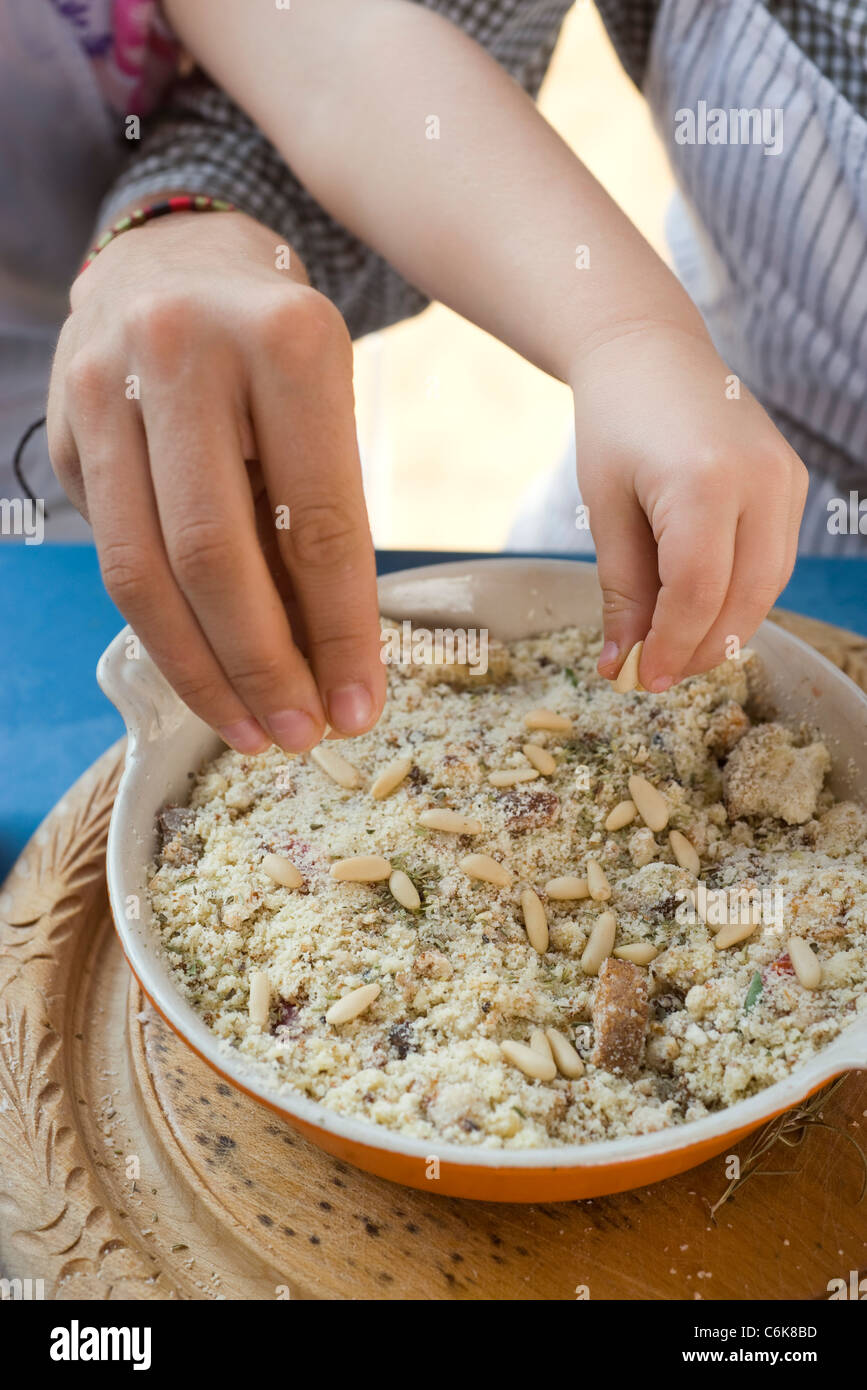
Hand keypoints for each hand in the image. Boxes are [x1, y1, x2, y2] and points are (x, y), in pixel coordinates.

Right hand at [47, 208, 384, 752]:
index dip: (340, 632)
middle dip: (262, 666)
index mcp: (284, 342)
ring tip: (250, 728)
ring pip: (143, 569)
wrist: (175, 262)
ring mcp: (106, 388)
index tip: (360, 708)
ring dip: (201, 671)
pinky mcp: (65, 430)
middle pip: (215, 554)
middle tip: (299, 735)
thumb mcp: (327, 409)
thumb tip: (328, 665)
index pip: (318, 521)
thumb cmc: (275, 354)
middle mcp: (184, 353)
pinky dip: (162, 633)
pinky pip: (113, 557)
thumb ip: (321, 524)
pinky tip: (203, 674)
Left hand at [571, 320, 808, 689]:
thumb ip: (621, 591)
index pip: (696, 592)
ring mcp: (786, 479)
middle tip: (657, 676)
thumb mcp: (605, 510)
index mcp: (705, 481)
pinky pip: (774, 560)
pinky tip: (700, 610)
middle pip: (744, 598)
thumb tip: (620, 665)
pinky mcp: (792, 481)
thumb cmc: (614, 424)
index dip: (671, 646)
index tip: (641, 679)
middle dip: (700, 649)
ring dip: (724, 629)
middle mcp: (760, 480)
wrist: (649, 351)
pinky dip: (740, 595)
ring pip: (768, 586)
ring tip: (674, 650)